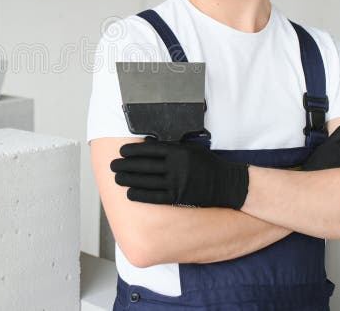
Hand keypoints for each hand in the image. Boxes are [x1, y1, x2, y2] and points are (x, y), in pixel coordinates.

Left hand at [110, 139, 248, 208]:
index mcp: (178, 152)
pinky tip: (130, 194)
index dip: (131, 151)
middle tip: (113, 166)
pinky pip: (154, 197)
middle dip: (125, 166)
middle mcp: (175, 166)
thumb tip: (149, 143)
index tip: (121, 152)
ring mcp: (176, 183)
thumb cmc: (208, 164)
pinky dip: (140, 195)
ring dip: (128, 180)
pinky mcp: (178, 197)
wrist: (226, 184)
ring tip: (117, 179)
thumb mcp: (191, 149)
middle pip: (143, 165)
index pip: (148, 150)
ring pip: (146, 181)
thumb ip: (171, 146)